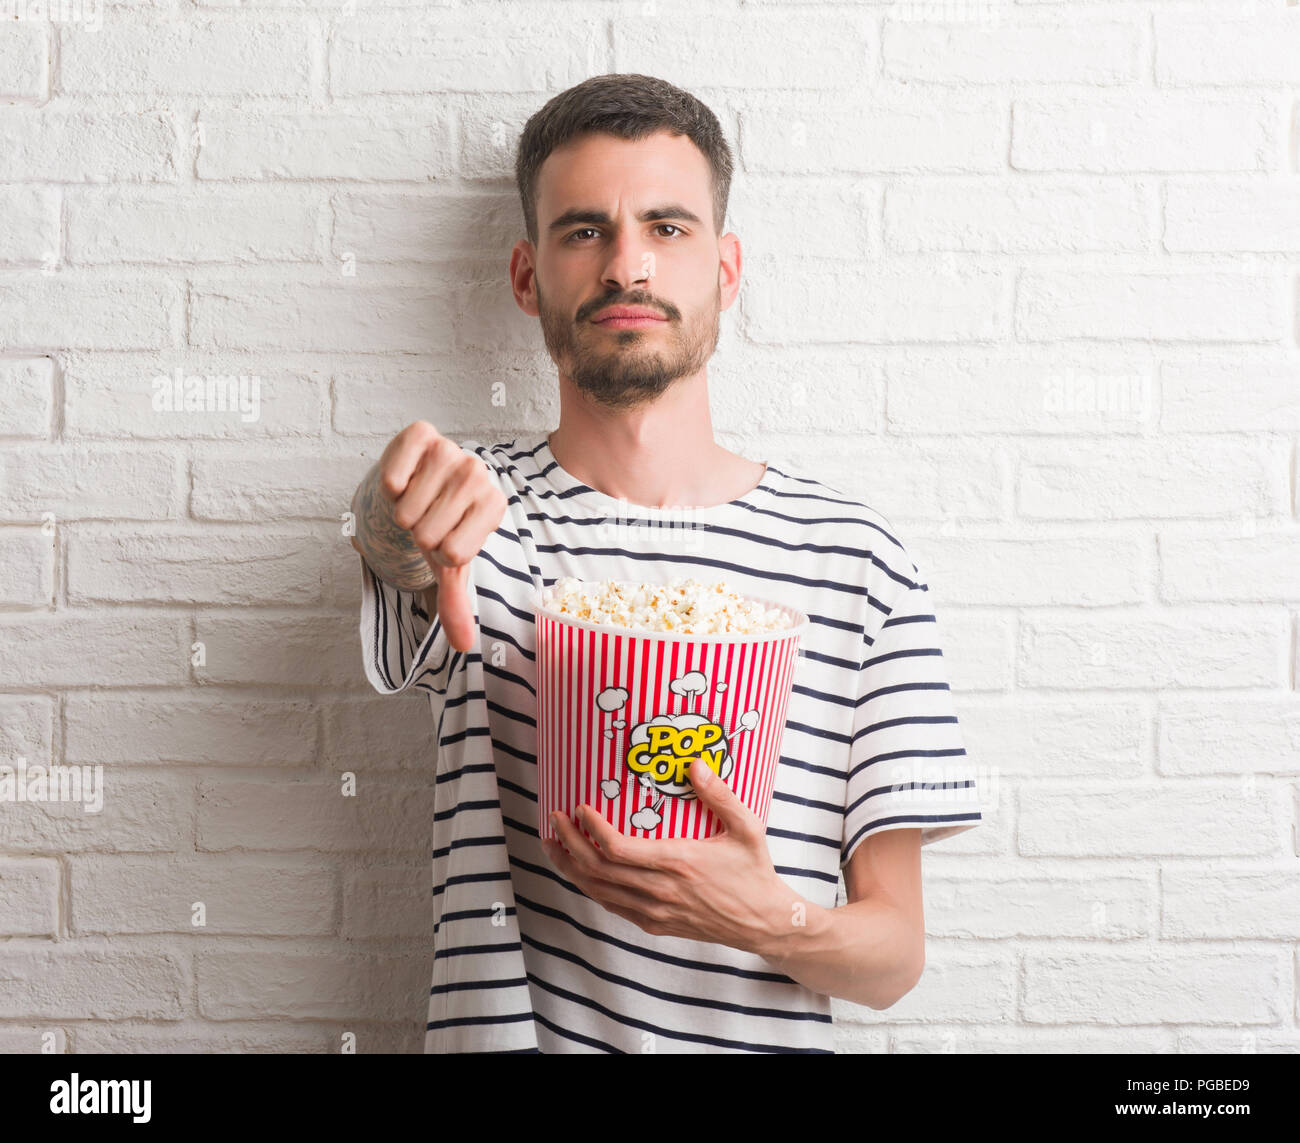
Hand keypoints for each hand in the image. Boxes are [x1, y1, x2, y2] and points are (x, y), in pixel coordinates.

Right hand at [377, 421, 506, 650]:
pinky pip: (392, 477)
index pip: (452, 553)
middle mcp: (479, 474)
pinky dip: (389, 485)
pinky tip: (404, 478)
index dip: (437, 552)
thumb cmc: (440, 523)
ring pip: (406, 511)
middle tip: (426, 517)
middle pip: (426, 534)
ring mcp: (451, 451)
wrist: (419, 480)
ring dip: (402, 510)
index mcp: (493, 506)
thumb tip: (464, 646)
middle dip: (417, 533)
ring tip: (416, 499)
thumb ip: (456, 602)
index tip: (444, 537)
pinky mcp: (421, 433)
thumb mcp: (450, 562)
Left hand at [542, 758, 802, 957]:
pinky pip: (612, 906)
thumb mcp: (747, 828)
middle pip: (598, 870)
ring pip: (598, 891)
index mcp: (679, 863)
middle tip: (554, 820)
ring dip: (571, 867)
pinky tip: (581, 871)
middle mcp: (660, 891)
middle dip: (569, 843)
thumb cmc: (754, 872)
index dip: (592, 829)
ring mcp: (654, 912)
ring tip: (554, 845)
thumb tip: (694, 763)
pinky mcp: (654, 925)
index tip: (580, 807)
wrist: (762, 923)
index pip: (618, 849)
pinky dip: (590, 887)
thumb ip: (720, 795)